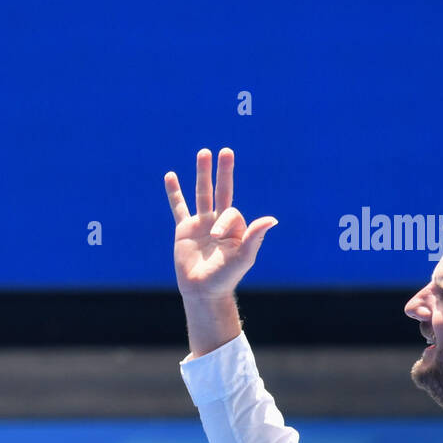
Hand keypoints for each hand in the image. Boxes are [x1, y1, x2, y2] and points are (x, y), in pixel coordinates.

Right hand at [165, 147, 276, 298]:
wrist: (202, 291)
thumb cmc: (225, 277)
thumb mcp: (243, 257)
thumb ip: (254, 236)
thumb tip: (272, 219)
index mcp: (235, 227)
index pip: (230, 211)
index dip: (224, 222)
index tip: (216, 238)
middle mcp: (219, 221)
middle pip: (221, 190)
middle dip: (223, 172)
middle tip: (225, 152)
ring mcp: (201, 223)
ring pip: (201, 194)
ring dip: (202, 174)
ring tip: (203, 153)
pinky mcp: (184, 229)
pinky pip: (178, 207)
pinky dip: (174, 192)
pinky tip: (170, 176)